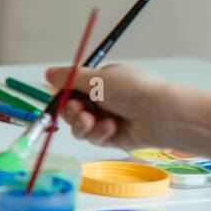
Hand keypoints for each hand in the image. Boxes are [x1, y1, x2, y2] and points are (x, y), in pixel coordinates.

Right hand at [44, 62, 170, 149]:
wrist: (162, 114)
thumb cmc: (133, 90)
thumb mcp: (97, 78)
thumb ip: (70, 78)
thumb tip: (48, 73)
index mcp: (101, 82)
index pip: (72, 89)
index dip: (64, 95)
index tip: (62, 97)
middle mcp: (103, 101)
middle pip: (72, 110)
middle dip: (71, 111)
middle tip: (78, 110)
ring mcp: (106, 119)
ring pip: (79, 126)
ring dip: (83, 123)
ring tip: (92, 121)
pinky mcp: (112, 138)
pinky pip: (93, 137)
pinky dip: (99, 132)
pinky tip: (111, 127)